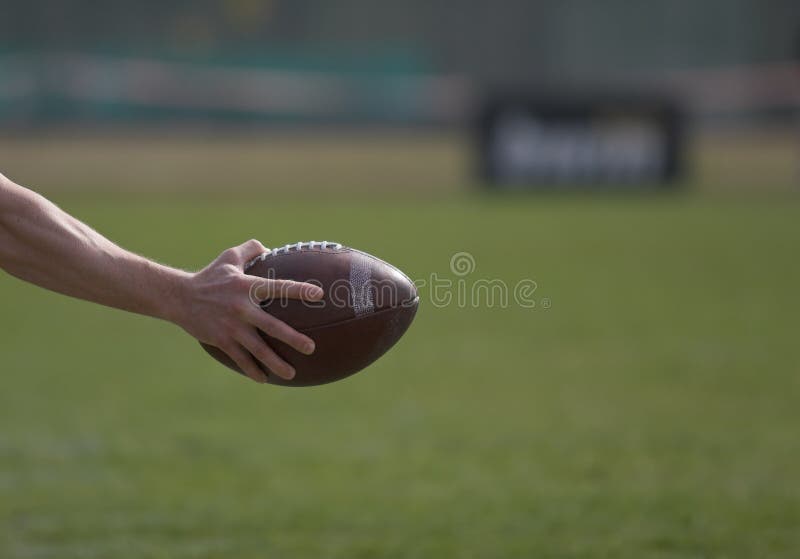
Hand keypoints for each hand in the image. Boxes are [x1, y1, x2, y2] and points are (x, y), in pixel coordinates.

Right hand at [173, 239, 322, 382]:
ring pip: (258, 349)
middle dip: (292, 339)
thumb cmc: (210, 276)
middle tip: (311, 348)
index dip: (298, 290)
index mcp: (247, 286)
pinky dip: (252, 370)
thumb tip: (271, 249)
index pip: (278, 287)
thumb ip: (252, 250)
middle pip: (272, 326)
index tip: (319, 295)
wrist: (180, 297)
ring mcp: (232, 327)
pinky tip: (264, 379)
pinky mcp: (222, 340)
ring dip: (275, 363)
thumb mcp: (229, 257)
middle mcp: (241, 308)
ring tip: (292, 373)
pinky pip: (241, 359)